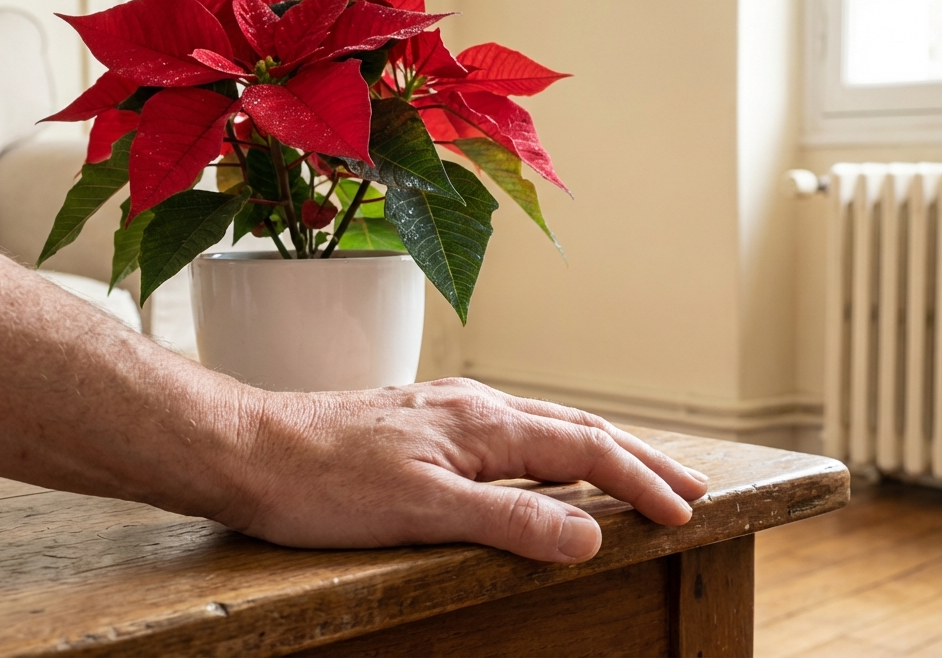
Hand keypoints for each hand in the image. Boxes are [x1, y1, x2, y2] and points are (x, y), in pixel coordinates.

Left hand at [223, 378, 709, 562]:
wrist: (250, 448)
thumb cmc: (325, 482)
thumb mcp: (423, 511)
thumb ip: (510, 522)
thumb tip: (590, 535)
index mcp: (487, 424)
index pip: (588, 451)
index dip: (640, 482)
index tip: (684, 512)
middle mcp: (478, 406)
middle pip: (581, 429)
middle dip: (641, 459)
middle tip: (691, 486)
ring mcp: (453, 410)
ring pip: (549, 427)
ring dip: (603, 452)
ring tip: (638, 473)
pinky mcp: (429, 423)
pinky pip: (517, 432)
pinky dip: (558, 450)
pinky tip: (548, 466)